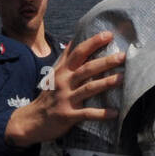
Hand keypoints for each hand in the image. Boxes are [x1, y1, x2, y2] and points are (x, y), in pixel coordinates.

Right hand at [6, 31, 124, 146]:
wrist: (31, 121)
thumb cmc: (49, 96)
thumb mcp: (54, 74)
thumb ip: (66, 59)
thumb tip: (74, 40)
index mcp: (63, 71)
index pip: (78, 52)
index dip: (93, 42)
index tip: (109, 34)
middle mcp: (64, 82)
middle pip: (86, 69)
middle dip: (105, 62)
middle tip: (123, 56)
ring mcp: (66, 99)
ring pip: (88, 89)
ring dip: (106, 83)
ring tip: (122, 78)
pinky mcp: (68, 115)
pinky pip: (87, 113)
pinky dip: (101, 113)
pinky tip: (115, 113)